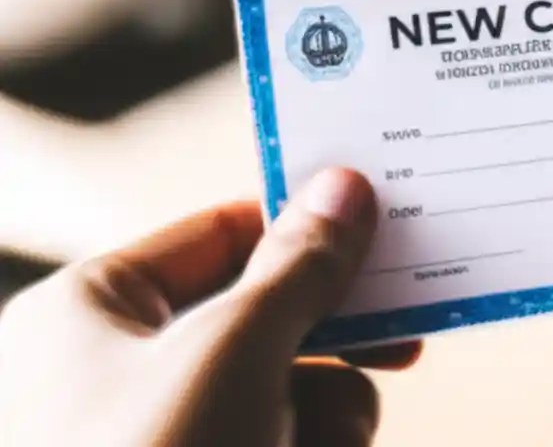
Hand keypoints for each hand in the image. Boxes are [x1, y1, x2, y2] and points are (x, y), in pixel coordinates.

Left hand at [0, 168, 420, 446]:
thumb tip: (344, 185)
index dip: (300, 222)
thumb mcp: (229, 354)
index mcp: (92, 312)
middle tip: (405, 327)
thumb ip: (297, 268)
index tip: (383, 220)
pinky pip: (292, 438)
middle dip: (329, 337)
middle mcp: (124, 369)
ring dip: (326, 413)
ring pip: (293, 386)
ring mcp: (170, 435)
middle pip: (266, 312)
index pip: (218, 233)